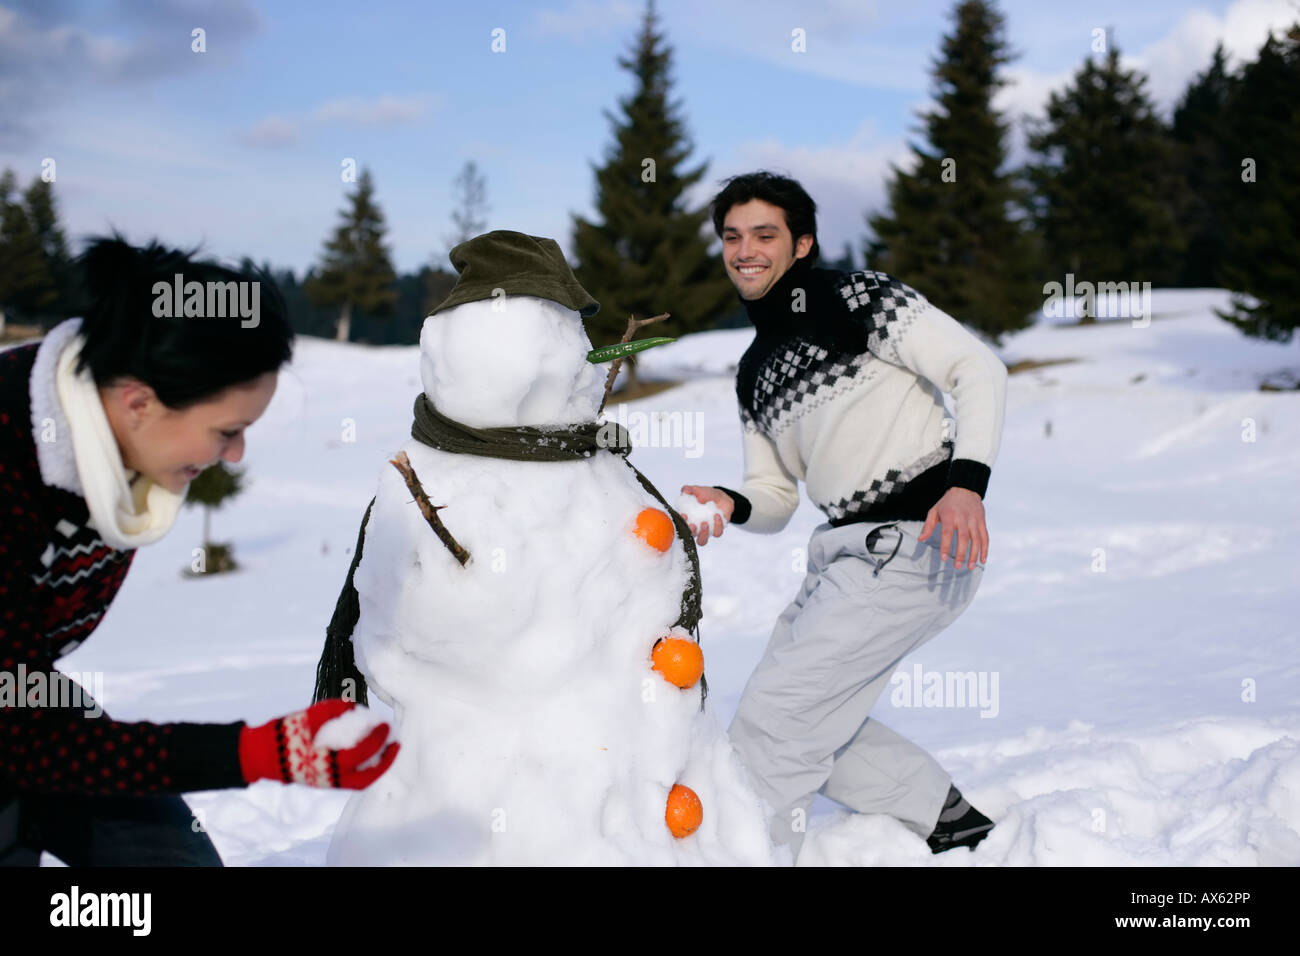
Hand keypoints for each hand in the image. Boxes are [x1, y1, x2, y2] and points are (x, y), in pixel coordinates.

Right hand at [239, 699, 398, 788]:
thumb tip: (357, 708)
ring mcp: (327, 783)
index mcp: (325, 760)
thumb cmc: (287, 731)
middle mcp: (329, 776)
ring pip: (360, 782)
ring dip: (377, 766)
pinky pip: (351, 782)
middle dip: (384, 758)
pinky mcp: (324, 784)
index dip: (376, 738)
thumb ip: (334, 710)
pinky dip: (364, 770)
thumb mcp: (310, 715)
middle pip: (366, 774)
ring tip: (388, 749)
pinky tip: (371, 755)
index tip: (385, 724)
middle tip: (395, 740)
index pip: (360, 752)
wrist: (263, 753)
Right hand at [679, 485, 733, 546]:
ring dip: (703, 533)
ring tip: (705, 523)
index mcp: (688, 519)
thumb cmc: (706, 495)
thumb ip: (689, 489)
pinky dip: (717, 525)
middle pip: (690, 536)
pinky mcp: (717, 530)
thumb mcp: (697, 490)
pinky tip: (717, 515)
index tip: (684, 516)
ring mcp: (706, 531)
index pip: (681, 524)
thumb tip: (684, 491)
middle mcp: (695, 528)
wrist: (721, 497)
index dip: (681, 522)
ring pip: (702, 540)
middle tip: (693, 525)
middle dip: (691, 532)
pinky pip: (717, 532)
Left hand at [919, 488, 987, 569]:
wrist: (965, 489)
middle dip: (961, 553)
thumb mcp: (934, 510)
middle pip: (963, 537)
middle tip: (957, 566)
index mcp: (949, 515)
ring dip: (974, 554)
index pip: (947, 532)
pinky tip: (982, 559)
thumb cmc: (947, 503)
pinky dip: (985, 549)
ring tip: (970, 567)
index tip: (944, 558)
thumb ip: (928, 526)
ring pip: (976, 539)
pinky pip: (985, 537)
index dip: (945, 546)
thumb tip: (921, 539)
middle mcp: (963, 517)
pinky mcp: (982, 521)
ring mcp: (974, 520)